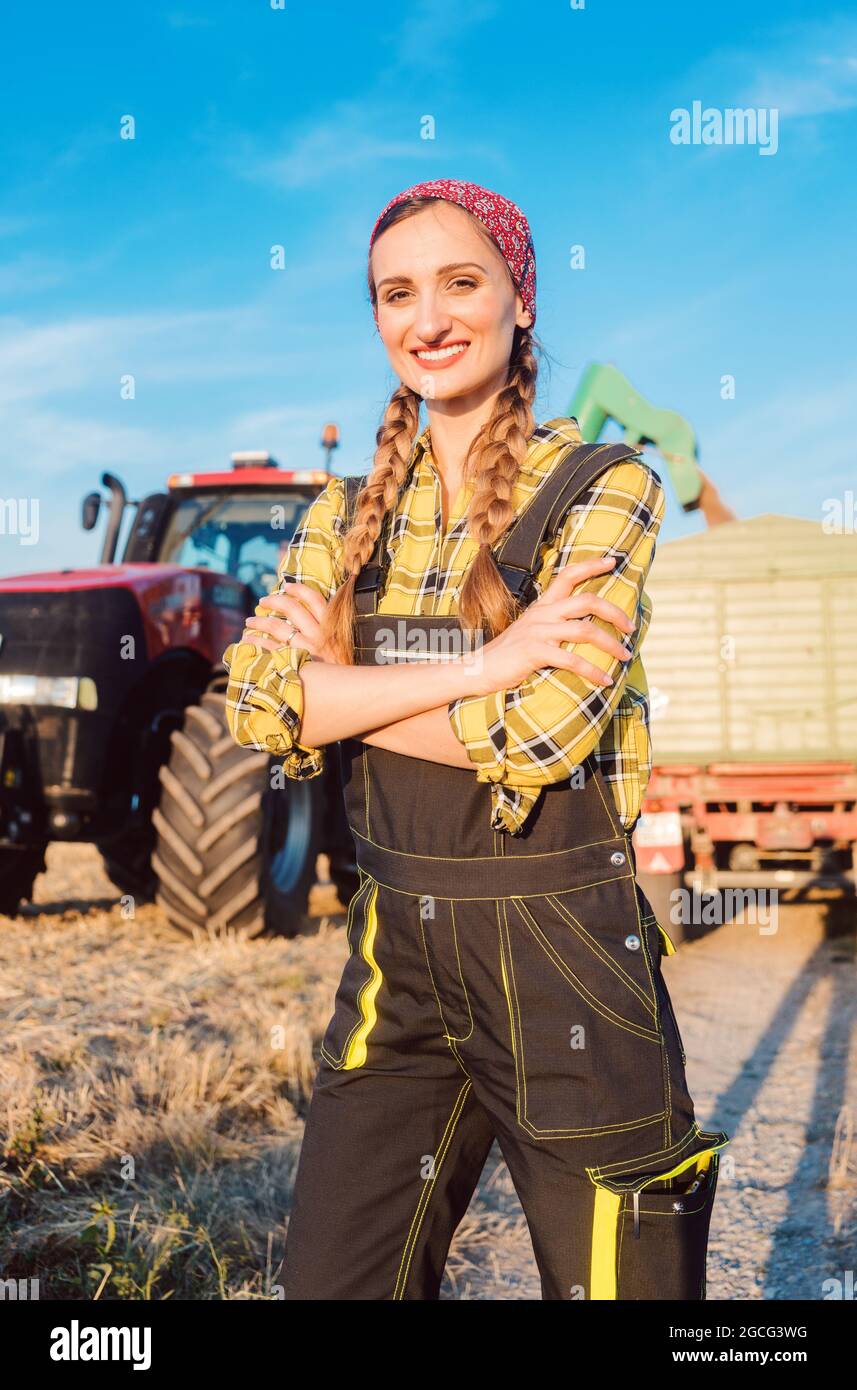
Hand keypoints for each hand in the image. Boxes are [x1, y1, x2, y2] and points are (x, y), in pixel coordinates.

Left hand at [239, 583, 339, 661]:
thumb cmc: (343, 670)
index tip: (286, 586)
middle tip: (263, 601)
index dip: (299, 589)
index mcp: (332, 627)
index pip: (315, 599)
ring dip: (260, 621)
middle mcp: (319, 635)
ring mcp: (307, 649)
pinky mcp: (296, 664)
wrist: (349, 693)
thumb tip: (311, 618)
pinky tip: (247, 641)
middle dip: (274, 601)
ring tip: (249, 621)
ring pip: (277, 626)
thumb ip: (329, 632)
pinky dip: (256, 642)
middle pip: (292, 608)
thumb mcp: (342, 646)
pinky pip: (270, 648)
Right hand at [468, 556, 635, 694]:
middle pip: (587, 600)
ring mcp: (538, 632)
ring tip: (625, 656)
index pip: (568, 575)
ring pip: (585, 629)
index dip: (591, 566)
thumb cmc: (508, 654)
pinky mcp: (535, 652)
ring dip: (610, 644)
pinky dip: (592, 671)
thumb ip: (553, 625)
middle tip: (631, 627)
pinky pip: (571, 659)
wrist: (477, 670)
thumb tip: (581, 628)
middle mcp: (542, 614)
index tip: (612, 561)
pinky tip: (605, 680)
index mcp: (542, 606)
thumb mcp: (531, 631)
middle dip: (615, 612)